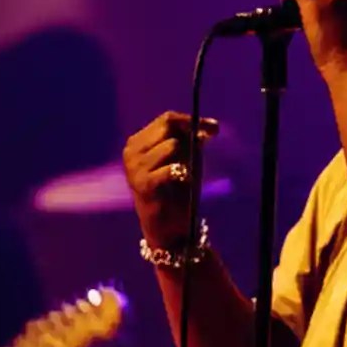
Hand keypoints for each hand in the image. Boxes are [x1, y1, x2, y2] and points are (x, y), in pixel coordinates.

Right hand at [123, 111, 219, 249]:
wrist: (169, 227)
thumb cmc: (178, 191)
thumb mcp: (186, 159)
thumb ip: (194, 141)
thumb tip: (212, 126)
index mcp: (138, 143)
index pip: (166, 120)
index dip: (192, 121)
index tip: (214, 128)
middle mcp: (131, 152)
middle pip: (167, 127)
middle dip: (190, 135)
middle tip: (203, 145)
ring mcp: (134, 167)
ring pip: (171, 145)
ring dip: (186, 158)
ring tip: (185, 174)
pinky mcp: (143, 184)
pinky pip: (171, 168)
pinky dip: (183, 173)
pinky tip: (184, 181)